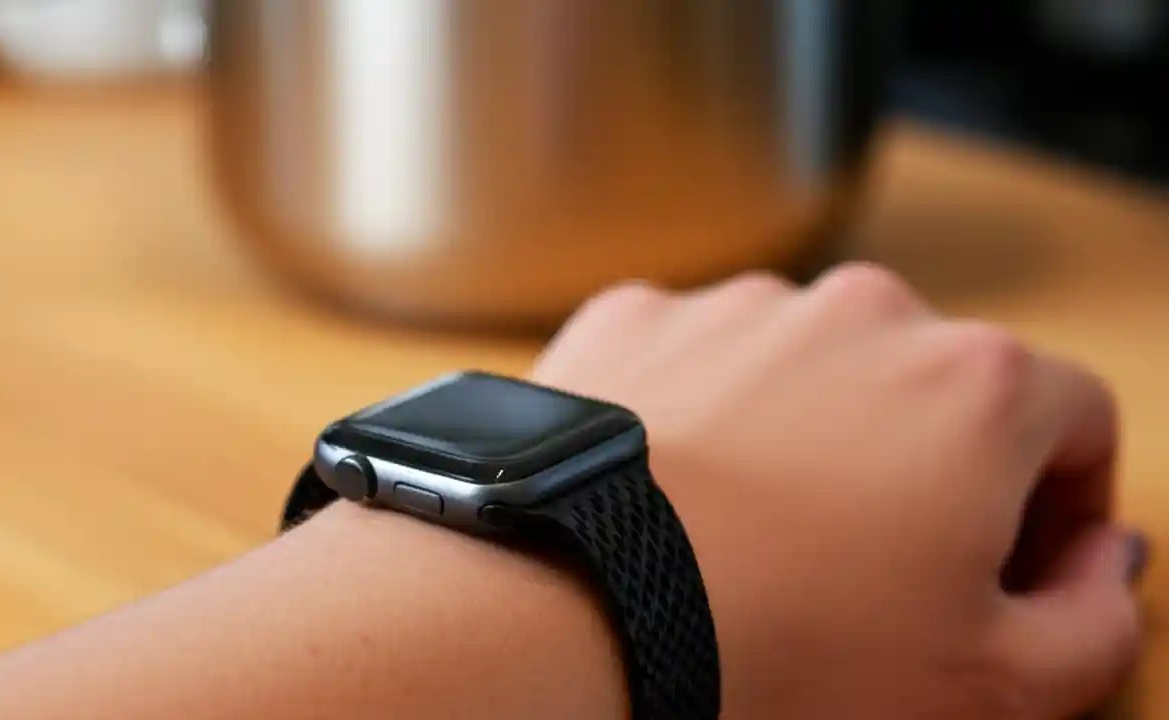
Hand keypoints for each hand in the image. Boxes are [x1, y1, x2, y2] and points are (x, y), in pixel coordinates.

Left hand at [533, 264, 1142, 718]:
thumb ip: (1092, 619)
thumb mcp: (991, 685)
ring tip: (762, 534)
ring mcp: (737, 306)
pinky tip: (681, 495)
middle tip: (876, 565)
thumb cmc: (781, 651)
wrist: (570, 612)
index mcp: (974, 381)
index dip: (1060, 498)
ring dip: (815, 433)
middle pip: (938, 383)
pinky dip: (708, 414)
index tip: (1014, 558)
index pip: (1075, 416)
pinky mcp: (638, 318)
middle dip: (933, 465)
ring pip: (815, 366)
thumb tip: (1095, 560)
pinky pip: (703, 360)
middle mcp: (859, 312)